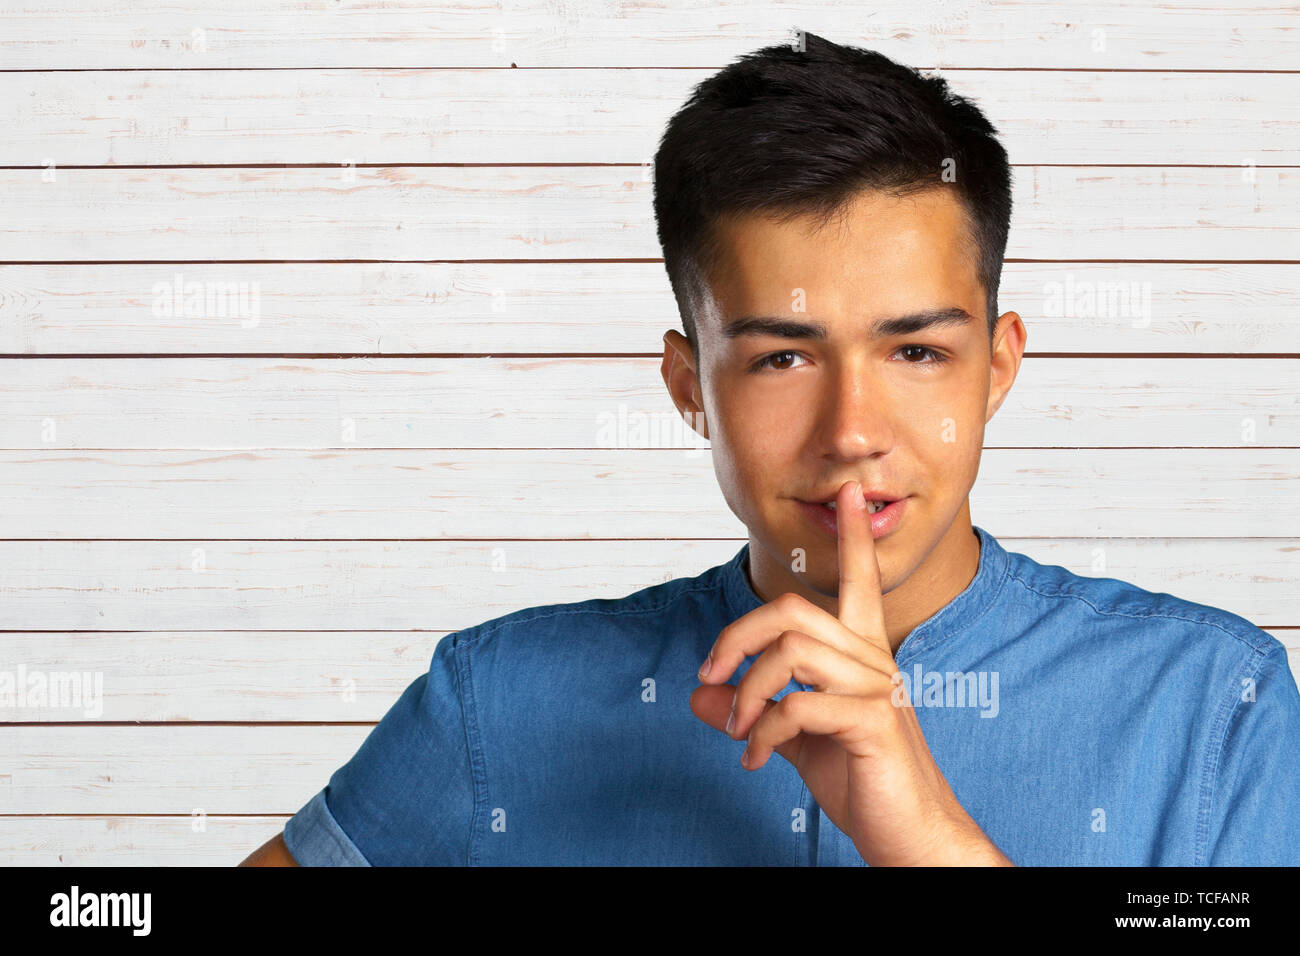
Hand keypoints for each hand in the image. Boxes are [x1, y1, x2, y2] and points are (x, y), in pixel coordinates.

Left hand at [690, 479, 1011, 865]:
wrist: (910, 837)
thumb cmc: (862, 782)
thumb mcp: (794, 741)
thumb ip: (753, 710)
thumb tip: (698, 696)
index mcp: (860, 655)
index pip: (859, 582)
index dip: (854, 537)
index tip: (851, 492)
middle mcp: (872, 660)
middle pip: (793, 612)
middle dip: (736, 637)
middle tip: (709, 677)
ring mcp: (875, 690)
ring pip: (792, 653)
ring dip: (746, 693)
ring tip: (736, 732)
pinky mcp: (873, 725)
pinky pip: (799, 707)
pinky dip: (763, 732)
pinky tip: (755, 761)